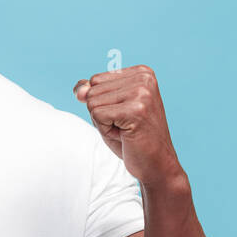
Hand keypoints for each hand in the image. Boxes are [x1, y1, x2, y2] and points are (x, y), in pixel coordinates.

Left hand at [72, 65, 182, 185]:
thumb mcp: (108, 109)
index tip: (126, 115)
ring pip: (92, 102)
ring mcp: (141, 93)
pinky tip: (126, 135)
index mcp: (142, 72)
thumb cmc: (132, 138)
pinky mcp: (136, 110)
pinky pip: (97, 115)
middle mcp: (144, 78)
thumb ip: (90, 93)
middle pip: (93, 90)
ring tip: (126, 130)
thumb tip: (79, 90)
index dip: (103, 103)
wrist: (157, 164)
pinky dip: (105, 130)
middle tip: (126, 125)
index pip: (96, 80)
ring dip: (103, 123)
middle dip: (102, 113)